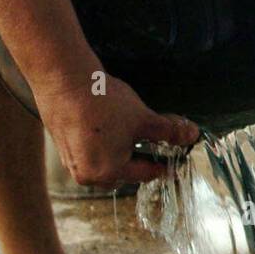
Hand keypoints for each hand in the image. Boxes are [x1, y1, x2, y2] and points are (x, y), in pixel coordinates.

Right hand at [36, 74, 199, 185]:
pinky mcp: (62, 146)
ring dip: (120, 151)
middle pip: (124, 171)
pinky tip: (108, 126)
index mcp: (107, 173)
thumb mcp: (143, 119)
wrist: (63, 80)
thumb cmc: (102, 103)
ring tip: (130, 133)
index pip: (144, 174)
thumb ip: (169, 131)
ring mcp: (71, 161)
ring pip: (106, 161)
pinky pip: (90, 151)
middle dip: (139, 158)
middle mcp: (86, 174)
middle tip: (153, 145)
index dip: (162, 166)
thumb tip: (191, 135)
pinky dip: (102, 143)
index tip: (172, 163)